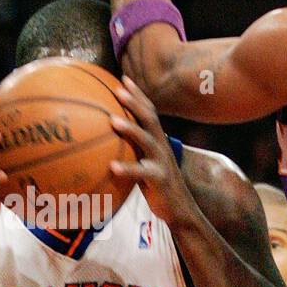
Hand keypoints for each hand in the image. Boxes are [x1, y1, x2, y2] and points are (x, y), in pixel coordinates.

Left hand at [108, 76, 196, 227]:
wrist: (179, 209)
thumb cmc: (157, 185)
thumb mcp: (145, 162)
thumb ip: (132, 149)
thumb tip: (107, 141)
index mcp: (157, 140)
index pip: (149, 111)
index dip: (138, 94)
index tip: (123, 78)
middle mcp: (161, 146)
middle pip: (150, 118)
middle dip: (134, 102)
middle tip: (117, 90)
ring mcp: (161, 162)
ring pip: (147, 140)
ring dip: (130, 129)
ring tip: (113, 120)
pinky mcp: (159, 179)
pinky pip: (142, 172)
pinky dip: (127, 169)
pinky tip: (112, 166)